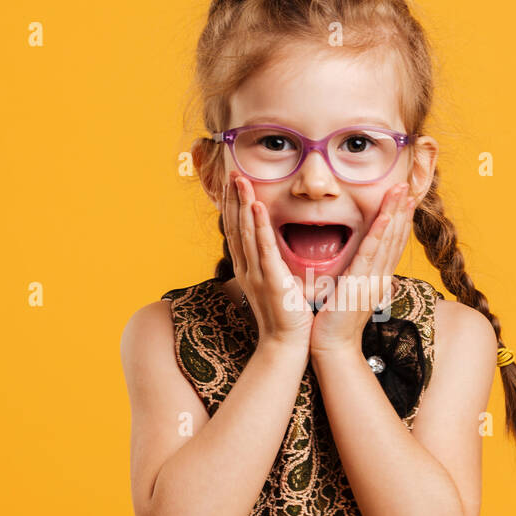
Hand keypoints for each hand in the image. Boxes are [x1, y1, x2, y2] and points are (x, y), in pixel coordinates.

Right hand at [220, 172, 312, 349]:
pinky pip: (263, 247)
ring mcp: (256, 273)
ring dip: (242, 203)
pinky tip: (255, 206)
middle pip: (236, 226)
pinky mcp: (270, 278)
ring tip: (239, 180)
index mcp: (247, 268)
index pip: (237, 231)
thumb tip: (274, 252)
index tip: (231, 184)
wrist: (285, 344)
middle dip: (233, 198)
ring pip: (246, 232)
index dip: (233, 206)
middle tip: (230, 172)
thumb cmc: (285, 316)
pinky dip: (258, 225)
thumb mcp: (275, 285)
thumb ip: (272, 266)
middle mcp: (246, 268)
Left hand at [309, 180, 413, 356]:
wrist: (333, 346)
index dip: (400, 220)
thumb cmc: (335, 322)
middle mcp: (379, 277)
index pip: (392, 244)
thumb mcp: (349, 294)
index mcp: (376, 278)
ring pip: (388, 241)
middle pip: (396, 238)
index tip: (405, 200)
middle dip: (402, 210)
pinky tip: (387, 217)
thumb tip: (355, 267)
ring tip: (402, 191)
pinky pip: (371, 254)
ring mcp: (372, 280)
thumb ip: (355, 278)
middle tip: (408, 185)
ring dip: (395, 214)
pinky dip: (381, 234)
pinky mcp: (359, 284)